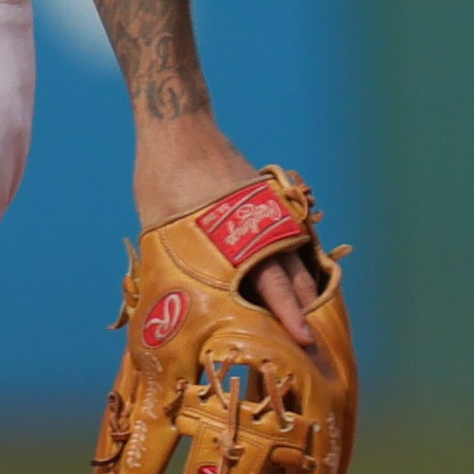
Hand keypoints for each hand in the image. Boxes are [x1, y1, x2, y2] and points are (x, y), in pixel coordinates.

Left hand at [134, 118, 324, 353]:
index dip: (290, 318)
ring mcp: (269, 214)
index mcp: (240, 242)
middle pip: (295, 279)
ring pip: (297, 259)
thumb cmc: (162, 181)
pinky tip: (297, 278)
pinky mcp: (267, 201)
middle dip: (305, 311)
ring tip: (310, 317)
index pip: (274, 290)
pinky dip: (295, 259)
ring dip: (304, 288)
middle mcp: (263, 230)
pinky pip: (290, 237)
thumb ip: (175, 266)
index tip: (304, 342)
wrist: (181, 131)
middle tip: (313, 342)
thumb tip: (174, 304)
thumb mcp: (161, 231)